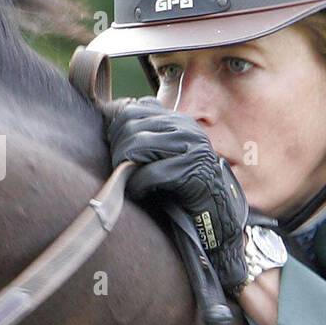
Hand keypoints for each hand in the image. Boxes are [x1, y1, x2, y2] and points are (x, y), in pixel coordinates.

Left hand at [105, 97, 249, 292]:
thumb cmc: (181, 186)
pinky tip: (140, 194)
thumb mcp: (162, 154)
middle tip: (120, 173)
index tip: (116, 153)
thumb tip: (110, 117)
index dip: (116, 132)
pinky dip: (138, 186)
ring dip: (126, 168)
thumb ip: (144, 135)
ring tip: (129, 182)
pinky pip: (151, 172)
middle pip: (130, 127)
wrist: (216, 213)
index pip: (131, 111)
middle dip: (118, 152)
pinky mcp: (192, 169)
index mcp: (176, 119)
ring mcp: (191, 146)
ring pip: (138, 146)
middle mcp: (185, 127)